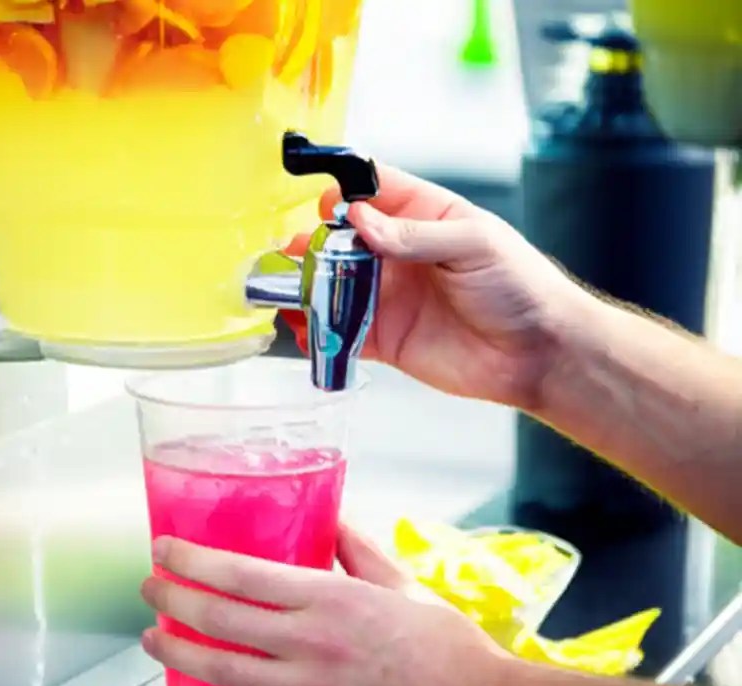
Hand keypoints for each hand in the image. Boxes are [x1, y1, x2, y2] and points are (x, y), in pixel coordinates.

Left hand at [139, 525, 508, 685]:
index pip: (239, 572)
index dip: (190, 559)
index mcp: (331, 599)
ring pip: (221, 673)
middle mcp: (312, 644)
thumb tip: (330, 515)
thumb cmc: (448, 651)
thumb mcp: (403, 584)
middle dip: (171, 599)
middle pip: (218, 617)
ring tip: (153, 640)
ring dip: (176, 654)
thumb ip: (358, 548)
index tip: (165, 549)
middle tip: (151, 589)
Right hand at [282, 166, 591, 409]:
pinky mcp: (383, 338)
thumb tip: (361, 220)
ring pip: (333, 284)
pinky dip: (316, 329)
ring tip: (288, 286)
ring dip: (307, 284)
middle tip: (296, 249)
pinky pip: (339, 331)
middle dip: (313, 240)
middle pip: (341, 239)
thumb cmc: (521, 286)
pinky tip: (303, 325)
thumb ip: (414, 234)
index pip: (374, 190)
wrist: (539, 354)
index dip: (344, 190)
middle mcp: (398, 254)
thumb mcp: (473, 244)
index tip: (324, 202)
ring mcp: (388, 296)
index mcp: (423, 217)